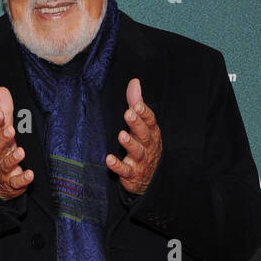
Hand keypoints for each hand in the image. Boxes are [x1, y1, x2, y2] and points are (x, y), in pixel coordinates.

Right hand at [0, 86, 32, 200]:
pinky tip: (30, 174)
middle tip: (10, 130)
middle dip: (2, 139)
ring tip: (21, 152)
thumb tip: (2, 89)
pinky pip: (16, 182)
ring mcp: (2, 171)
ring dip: (13, 158)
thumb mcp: (2, 130)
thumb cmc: (2, 151)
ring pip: (5, 164)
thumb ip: (4, 111)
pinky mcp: (11, 184)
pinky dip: (22, 179)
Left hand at [105, 78, 162, 194]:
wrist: (149, 178)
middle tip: (129, 114)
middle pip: (144, 134)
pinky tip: (109, 159)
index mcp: (151, 132)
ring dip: (129, 144)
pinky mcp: (131, 174)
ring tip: (122, 135)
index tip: (137, 105)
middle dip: (137, 124)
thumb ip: (136, 103)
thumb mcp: (142, 124)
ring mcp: (140, 161)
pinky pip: (125, 170)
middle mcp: (148, 146)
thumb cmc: (144, 145)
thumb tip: (134, 82)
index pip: (150, 121)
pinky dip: (117, 166)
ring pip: (137, 152)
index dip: (144, 113)